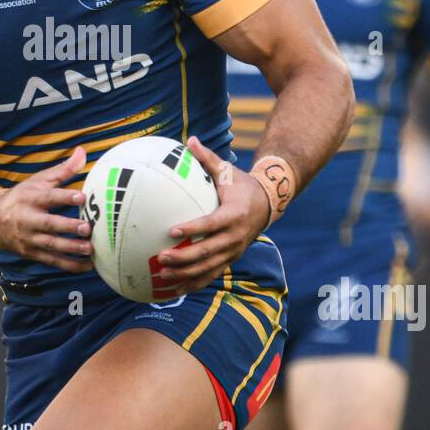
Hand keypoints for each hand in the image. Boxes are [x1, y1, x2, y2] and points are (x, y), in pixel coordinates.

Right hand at [0, 147, 92, 272]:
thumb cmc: (24, 196)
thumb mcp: (39, 180)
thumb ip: (63, 170)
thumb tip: (83, 152)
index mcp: (31, 198)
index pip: (49, 197)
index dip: (65, 197)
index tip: (82, 196)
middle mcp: (28, 219)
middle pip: (48, 224)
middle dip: (67, 227)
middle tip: (87, 228)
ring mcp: (30, 239)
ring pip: (51, 246)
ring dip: (71, 249)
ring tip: (90, 249)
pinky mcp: (33, 253)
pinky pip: (52, 261)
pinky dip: (69, 265)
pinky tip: (87, 265)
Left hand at [155, 137, 269, 295]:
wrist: (267, 204)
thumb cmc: (240, 184)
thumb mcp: (227, 171)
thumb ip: (207, 158)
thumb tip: (189, 140)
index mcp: (233, 214)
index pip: (211, 224)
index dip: (192, 228)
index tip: (172, 231)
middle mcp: (235, 236)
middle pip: (208, 251)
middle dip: (184, 258)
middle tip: (161, 258)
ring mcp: (234, 251)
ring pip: (208, 267)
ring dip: (185, 275)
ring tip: (162, 277)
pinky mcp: (231, 259)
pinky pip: (211, 274)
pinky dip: (193, 283)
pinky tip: (174, 290)